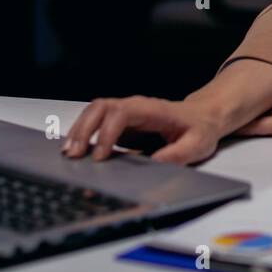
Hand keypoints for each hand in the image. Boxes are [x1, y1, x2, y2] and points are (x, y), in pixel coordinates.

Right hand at [62, 95, 225, 164]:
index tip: (101, 156)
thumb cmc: (200, 128)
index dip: (108, 132)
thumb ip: (178, 154)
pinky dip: (83, 133)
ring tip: (68, 153)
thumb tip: (155, 164)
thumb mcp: (197, 144)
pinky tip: (75, 150)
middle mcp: (135, 107)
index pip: (122, 113)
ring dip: (79, 130)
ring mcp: (126, 113)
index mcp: (152, 109)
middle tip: (74, 154)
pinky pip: (96, 122)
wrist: (202, 116)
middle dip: (84, 129)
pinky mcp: (120, 122)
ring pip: (94, 111)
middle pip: (101, 107)